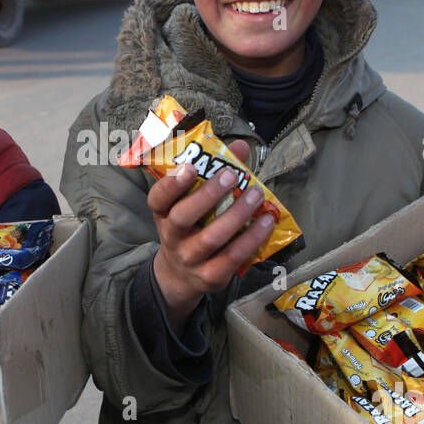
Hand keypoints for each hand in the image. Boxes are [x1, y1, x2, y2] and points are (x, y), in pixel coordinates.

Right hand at [148, 139, 273, 333]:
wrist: (181, 274)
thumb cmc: (191, 226)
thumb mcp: (190, 201)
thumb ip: (213, 172)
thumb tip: (241, 148)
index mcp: (163, 213)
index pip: (158, 199)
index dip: (171, 184)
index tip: (189, 167)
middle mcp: (172, 236)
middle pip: (183, 217)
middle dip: (208, 195)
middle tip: (231, 175)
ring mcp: (190, 258)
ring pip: (211, 237)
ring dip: (237, 215)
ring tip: (256, 195)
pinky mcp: (210, 276)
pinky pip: (232, 257)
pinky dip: (252, 238)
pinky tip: (266, 221)